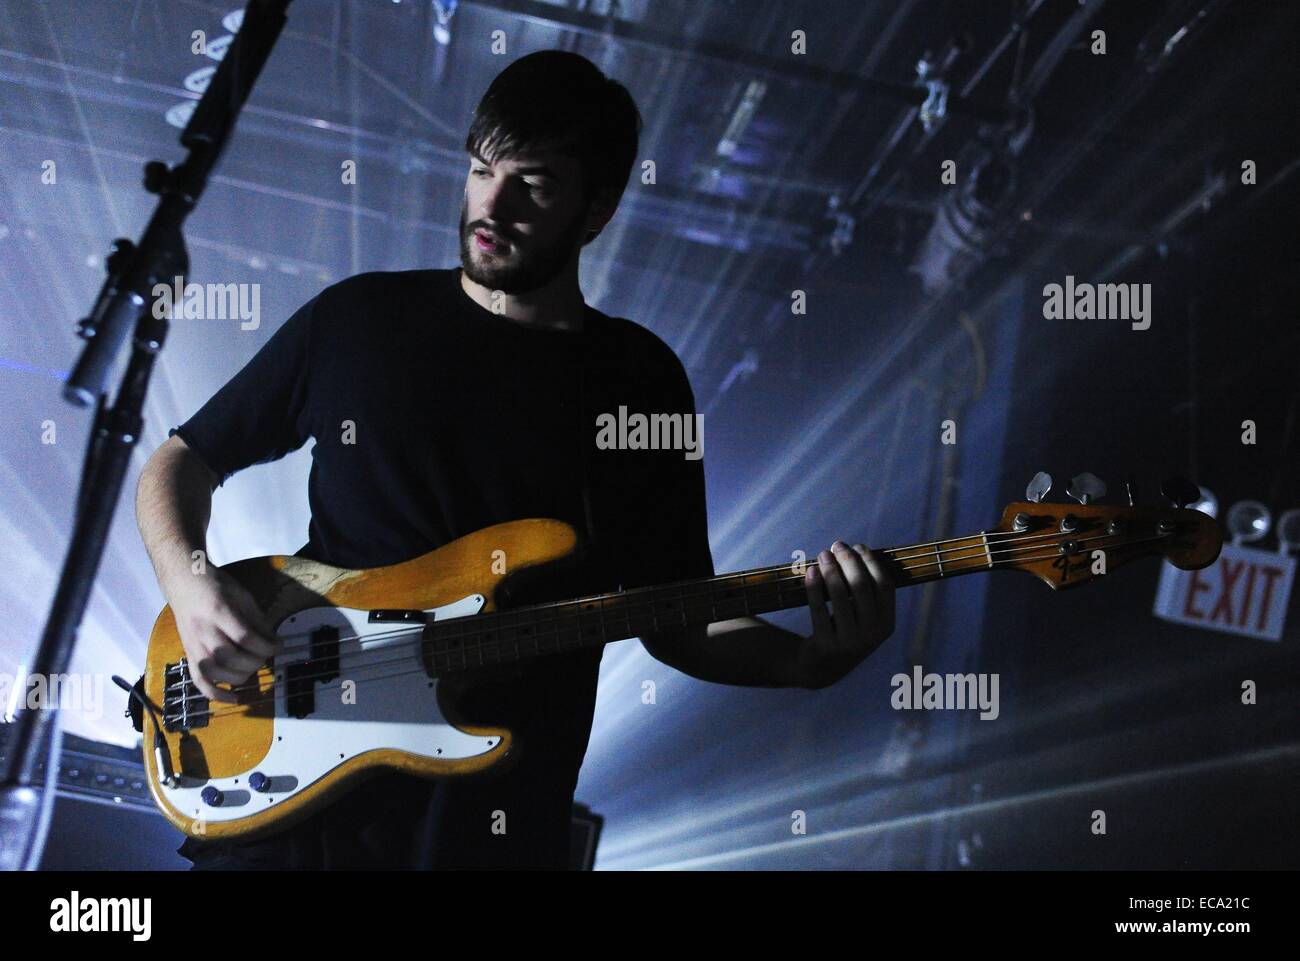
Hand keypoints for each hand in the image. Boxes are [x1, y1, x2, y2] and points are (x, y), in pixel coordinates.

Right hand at [166, 567, 278, 702]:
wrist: (185, 584)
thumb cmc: (216, 587)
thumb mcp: (242, 595)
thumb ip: (257, 620)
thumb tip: (274, 642)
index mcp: (218, 612)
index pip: (245, 638)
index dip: (266, 646)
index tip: (279, 646)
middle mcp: (203, 632)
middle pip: (232, 657)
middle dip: (256, 660)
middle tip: (267, 654)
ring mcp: (193, 646)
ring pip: (218, 671)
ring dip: (242, 675)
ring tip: (254, 666)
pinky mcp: (189, 655)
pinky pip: (200, 681)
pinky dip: (217, 694)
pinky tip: (235, 698)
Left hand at [797, 540, 895, 688]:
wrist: (823, 667)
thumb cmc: (844, 629)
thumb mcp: (863, 615)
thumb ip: (866, 589)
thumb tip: (856, 549)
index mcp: (887, 623)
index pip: (884, 585)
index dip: (871, 562)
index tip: (858, 545)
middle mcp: (873, 634)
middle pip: (861, 586)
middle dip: (849, 560)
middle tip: (837, 544)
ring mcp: (850, 642)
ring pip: (839, 595)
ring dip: (830, 569)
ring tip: (822, 554)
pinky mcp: (827, 646)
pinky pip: (819, 608)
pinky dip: (814, 586)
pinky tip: (810, 571)